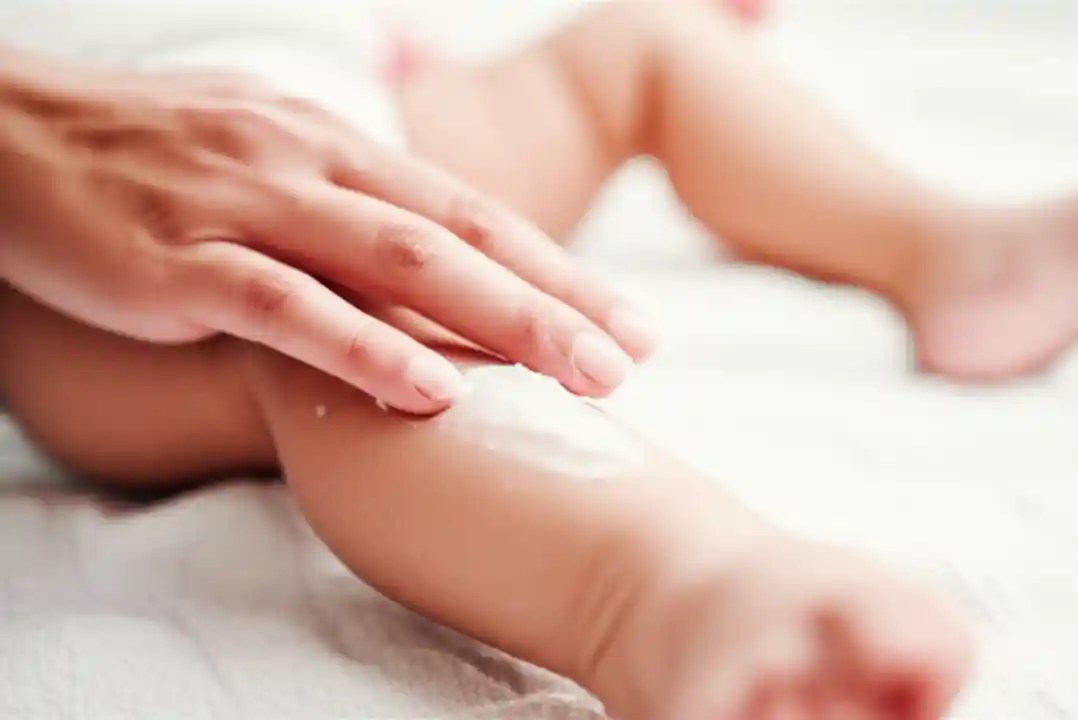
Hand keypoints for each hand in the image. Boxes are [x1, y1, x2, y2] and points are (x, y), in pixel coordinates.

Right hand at [0, 49, 655, 412]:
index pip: (475, 213)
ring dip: (500, 321)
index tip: (633, 320)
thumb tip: (420, 271)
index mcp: (337, 146)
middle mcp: (311, 166)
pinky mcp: (179, 260)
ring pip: (399, 265)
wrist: (1, 130)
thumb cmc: (144, 157)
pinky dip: (365, 347)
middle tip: (639, 356)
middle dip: (560, 299)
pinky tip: (432, 390)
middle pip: (463, 237)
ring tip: (579, 376)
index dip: (562, 268)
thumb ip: (345, 210)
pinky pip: (287, 307)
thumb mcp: (266, 162)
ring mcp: (248, 209)